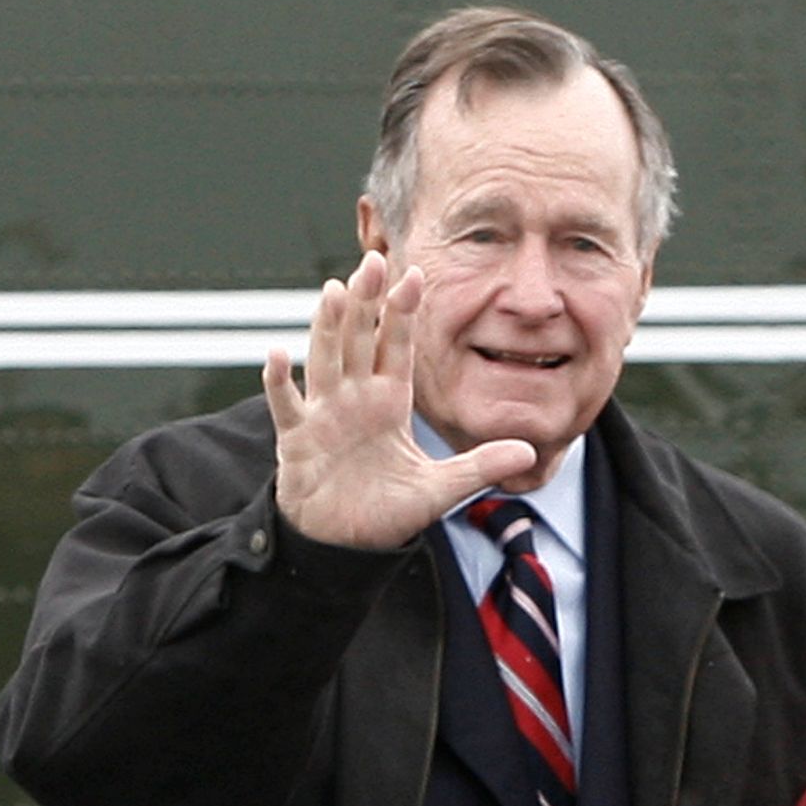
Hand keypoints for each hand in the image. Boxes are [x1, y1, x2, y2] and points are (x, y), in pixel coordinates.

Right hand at [262, 251, 536, 547]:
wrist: (346, 544)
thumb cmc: (388, 511)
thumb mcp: (441, 489)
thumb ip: (480, 466)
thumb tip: (527, 450)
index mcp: (389, 403)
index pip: (397, 347)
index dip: (403, 313)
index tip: (414, 275)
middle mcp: (355, 399)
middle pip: (360, 340)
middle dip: (367, 303)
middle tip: (373, 261)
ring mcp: (324, 415)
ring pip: (325, 360)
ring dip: (328, 327)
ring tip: (336, 291)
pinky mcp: (297, 440)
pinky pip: (286, 406)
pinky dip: (279, 382)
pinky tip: (277, 354)